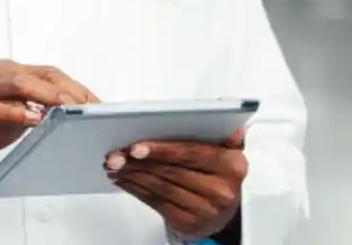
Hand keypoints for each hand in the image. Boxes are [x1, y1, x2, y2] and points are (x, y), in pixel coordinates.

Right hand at [0, 59, 98, 174]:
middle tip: (89, 108)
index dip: (77, 87)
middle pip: (40, 74)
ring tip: (67, 107)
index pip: (52, 74)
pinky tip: (32, 119)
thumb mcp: (17, 114)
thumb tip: (76, 114)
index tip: (99, 106)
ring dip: (46, 95)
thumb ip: (40, 108)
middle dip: (68, 90)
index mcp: (12, 71)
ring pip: (18, 83)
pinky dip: (15, 113)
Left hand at [105, 127, 246, 241]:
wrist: (219, 214)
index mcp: (232, 166)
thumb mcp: (227, 153)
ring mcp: (205, 210)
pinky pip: (157, 203)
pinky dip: (137, 189)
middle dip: (141, 161)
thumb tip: (235, 127)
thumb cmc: (218, 176)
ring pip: (161, 187)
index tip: (137, 147)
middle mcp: (221, 191)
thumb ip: (225, 137)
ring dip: (134, 174)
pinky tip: (125, 179)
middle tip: (117, 153)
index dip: (162, 150)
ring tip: (116, 164)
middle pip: (172, 171)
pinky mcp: (188, 224)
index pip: (192, 154)